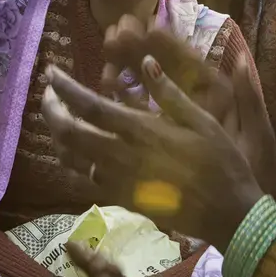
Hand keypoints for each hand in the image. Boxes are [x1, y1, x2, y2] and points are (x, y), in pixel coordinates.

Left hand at [42, 49, 272, 251]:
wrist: (227, 213)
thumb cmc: (221, 162)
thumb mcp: (202, 120)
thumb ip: (169, 92)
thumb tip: (145, 63)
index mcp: (141, 131)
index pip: (89, 107)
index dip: (64, 89)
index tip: (50, 73)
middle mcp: (122, 157)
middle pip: (69, 133)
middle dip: (51, 111)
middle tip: (48, 94)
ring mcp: (118, 181)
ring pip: (71, 159)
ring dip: (58, 137)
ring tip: (59, 118)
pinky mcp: (122, 199)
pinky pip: (85, 179)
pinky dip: (73, 162)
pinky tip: (78, 150)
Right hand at [101, 20, 275, 199]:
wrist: (244, 209)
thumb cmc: (254, 168)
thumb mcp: (257, 134)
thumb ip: (248, 96)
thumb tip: (240, 59)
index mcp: (215, 97)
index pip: (188, 63)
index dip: (167, 44)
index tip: (147, 28)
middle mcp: (190, 104)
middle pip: (159, 70)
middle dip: (135, 51)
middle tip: (113, 36)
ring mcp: (170, 122)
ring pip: (143, 90)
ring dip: (124, 72)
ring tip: (106, 58)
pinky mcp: (157, 141)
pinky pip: (135, 118)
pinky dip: (120, 104)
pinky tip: (105, 91)